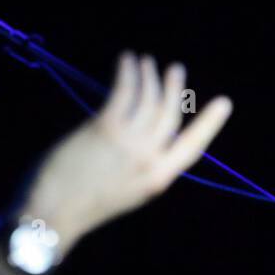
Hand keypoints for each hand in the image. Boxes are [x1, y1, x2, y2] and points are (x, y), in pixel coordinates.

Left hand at [20, 52, 231, 250]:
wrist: (50, 213)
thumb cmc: (80, 205)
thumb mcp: (122, 192)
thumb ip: (138, 166)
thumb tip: (142, 133)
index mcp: (157, 179)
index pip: (192, 147)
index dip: (209, 124)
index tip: (224, 103)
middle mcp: (148, 159)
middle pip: (169, 114)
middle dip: (173, 88)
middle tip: (174, 68)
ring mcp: (128, 142)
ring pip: (148, 99)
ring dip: (148, 75)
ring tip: (145, 61)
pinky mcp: (105, 127)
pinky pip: (124, 91)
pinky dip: (128, 72)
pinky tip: (126, 60)